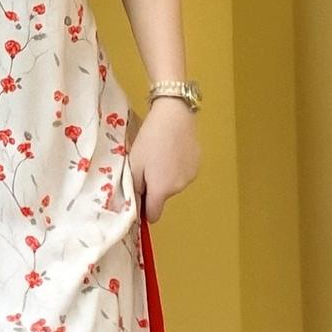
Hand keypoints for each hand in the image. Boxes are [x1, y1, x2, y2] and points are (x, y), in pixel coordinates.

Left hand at [129, 97, 200, 222]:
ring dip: (165, 176)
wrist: (174, 116)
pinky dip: (175, 166)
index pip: (153, 215)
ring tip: (159, 153)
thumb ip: (134, 188)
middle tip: (145, 164)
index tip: (138, 196)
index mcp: (161, 190)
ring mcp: (190, 177)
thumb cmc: (150, 139)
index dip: (144, 209)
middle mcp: (178, 189)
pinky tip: (171, 149)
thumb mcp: (135, 163)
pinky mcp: (196, 165)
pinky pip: (182, 173)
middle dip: (153, 187)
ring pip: (172, 184)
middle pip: (162, 196)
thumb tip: (135, 206)